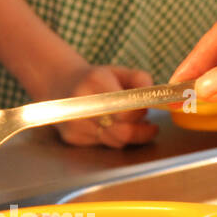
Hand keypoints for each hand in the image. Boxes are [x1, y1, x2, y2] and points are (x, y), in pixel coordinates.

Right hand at [41, 65, 159, 147]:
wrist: (60, 84)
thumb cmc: (97, 79)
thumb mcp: (119, 72)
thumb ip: (141, 81)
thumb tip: (156, 97)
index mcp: (96, 81)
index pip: (126, 110)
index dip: (140, 115)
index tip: (147, 113)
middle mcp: (82, 102)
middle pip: (121, 132)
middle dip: (140, 132)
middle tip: (150, 128)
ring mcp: (74, 122)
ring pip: (114, 141)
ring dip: (127, 135)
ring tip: (130, 125)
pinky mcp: (71, 136)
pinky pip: (102, 145)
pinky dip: (111, 138)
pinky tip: (110, 127)